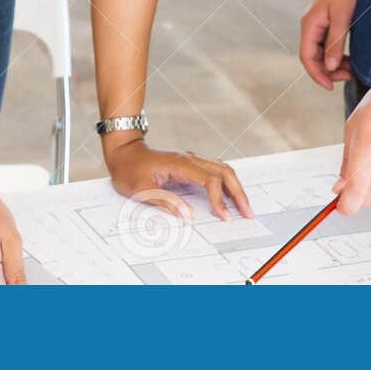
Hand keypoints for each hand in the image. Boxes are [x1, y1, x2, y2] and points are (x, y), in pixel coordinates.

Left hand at [105, 138, 252, 219]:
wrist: (122, 152)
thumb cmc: (129, 170)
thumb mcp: (141, 190)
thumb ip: (165, 202)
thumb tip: (188, 215)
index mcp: (180, 164)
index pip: (210, 180)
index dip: (219, 199)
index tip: (224, 216)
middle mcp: (190, 159)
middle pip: (224, 171)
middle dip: (238, 192)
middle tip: (247, 212)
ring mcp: (191, 160)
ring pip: (222, 169)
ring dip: (235, 187)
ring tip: (243, 206)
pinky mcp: (189, 164)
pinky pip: (214, 170)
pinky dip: (225, 183)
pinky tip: (228, 196)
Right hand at [299, 0, 361, 89]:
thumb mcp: (343, 17)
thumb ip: (335, 42)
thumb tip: (330, 67)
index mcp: (310, 24)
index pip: (307, 57)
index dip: (317, 75)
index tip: (331, 87)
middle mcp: (311, 24)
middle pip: (313, 56)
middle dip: (328, 70)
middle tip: (348, 76)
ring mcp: (320, 21)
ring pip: (322, 50)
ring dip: (334, 63)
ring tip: (352, 69)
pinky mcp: (329, 19)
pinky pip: (328, 42)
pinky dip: (337, 53)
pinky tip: (349, 57)